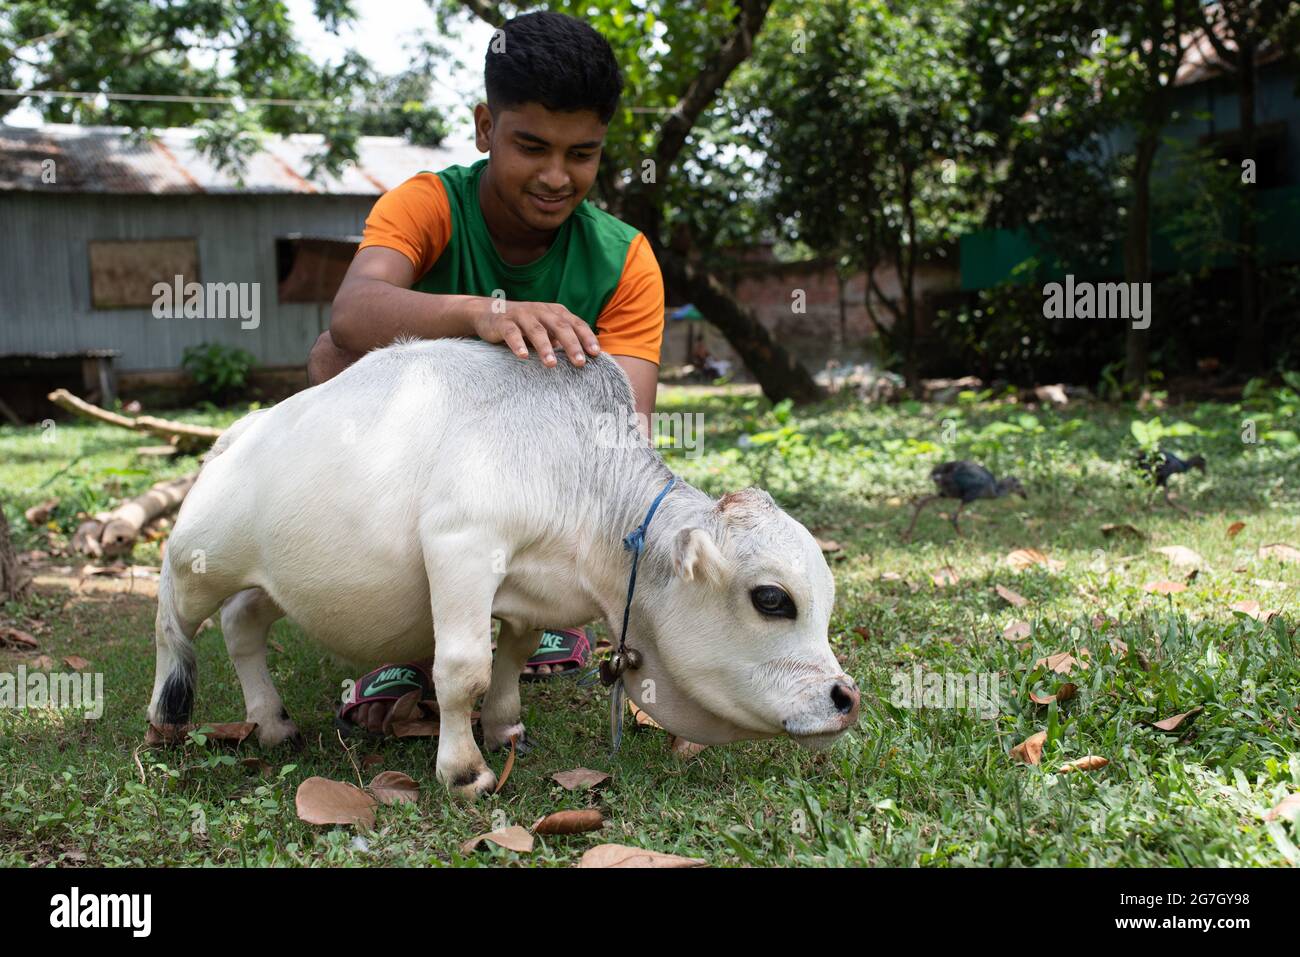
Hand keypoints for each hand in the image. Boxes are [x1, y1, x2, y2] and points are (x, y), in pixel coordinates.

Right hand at [471, 299, 600, 367]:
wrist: (489, 312)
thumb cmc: (524, 325)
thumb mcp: (546, 328)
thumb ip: (562, 339)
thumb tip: (585, 359)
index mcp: (555, 312)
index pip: (575, 323)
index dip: (586, 337)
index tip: (595, 354)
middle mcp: (541, 311)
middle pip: (560, 326)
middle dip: (571, 345)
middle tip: (580, 363)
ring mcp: (522, 315)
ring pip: (537, 330)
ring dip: (545, 347)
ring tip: (551, 364)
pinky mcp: (504, 322)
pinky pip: (512, 333)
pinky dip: (518, 344)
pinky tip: (522, 356)